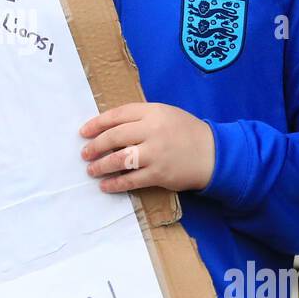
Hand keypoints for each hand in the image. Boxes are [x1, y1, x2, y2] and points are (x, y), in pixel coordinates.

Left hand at [79, 102, 215, 193]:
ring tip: (91, 169)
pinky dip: (115, 183)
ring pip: (119, 159)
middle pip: (114, 137)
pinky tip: (106, 185)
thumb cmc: (187, 132)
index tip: (84, 132)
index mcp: (153, 112)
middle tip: (85, 153)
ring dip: (101, 165)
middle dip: (95, 146)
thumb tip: (110, 128)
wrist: (214, 153)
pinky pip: (131, 180)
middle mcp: (152, 130)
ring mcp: (156, 153)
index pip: (118, 115)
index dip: (97, 124)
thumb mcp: (166, 114)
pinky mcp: (159, 174)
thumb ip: (141, 118)